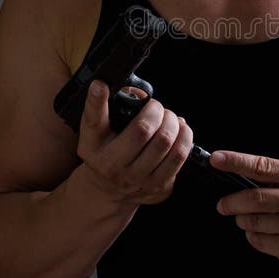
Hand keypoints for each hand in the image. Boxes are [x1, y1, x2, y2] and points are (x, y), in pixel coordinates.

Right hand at [76, 81, 192, 205]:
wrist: (108, 191)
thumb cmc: (104, 153)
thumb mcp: (94, 133)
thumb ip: (101, 109)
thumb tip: (120, 89)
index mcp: (95, 150)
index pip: (96, 122)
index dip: (97, 101)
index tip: (101, 85)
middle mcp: (114, 167)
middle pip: (146, 130)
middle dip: (158, 111)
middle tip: (156, 108)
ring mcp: (138, 180)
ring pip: (168, 144)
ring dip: (175, 124)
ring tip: (170, 119)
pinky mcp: (159, 187)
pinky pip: (179, 158)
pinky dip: (185, 139)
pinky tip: (179, 133)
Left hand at [210, 151, 278, 265]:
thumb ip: (269, 176)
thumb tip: (230, 172)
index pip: (263, 166)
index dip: (237, 162)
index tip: (216, 159)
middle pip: (255, 199)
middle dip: (231, 202)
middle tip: (222, 205)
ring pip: (254, 222)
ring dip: (242, 219)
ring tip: (248, 218)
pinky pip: (259, 242)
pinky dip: (252, 236)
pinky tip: (262, 232)